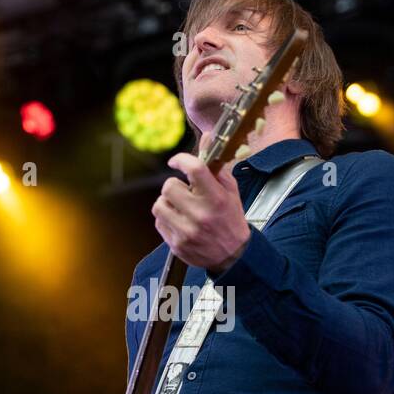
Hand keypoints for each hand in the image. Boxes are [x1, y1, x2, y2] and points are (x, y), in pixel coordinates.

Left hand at [153, 136, 249, 273]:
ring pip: (159, 205)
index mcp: (217, 198)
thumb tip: (207, 137)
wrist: (234, 256)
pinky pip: (159, 222)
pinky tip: (179, 221)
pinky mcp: (177, 244)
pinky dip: (166, 219)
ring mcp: (187, 231)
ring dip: (167, 203)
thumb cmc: (231, 219)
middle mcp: (201, 215)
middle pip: (169, 187)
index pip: (194, 168)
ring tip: (179, 206)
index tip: (176, 162)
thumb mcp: (230, 191)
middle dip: (174, 186)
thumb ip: (216, 166)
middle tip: (183, 191)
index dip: (180, 160)